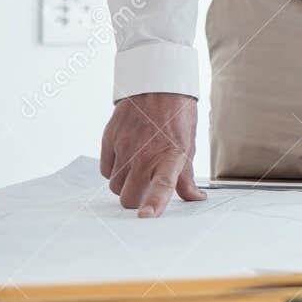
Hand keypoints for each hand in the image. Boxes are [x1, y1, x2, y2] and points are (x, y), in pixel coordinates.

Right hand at [100, 92, 207, 217]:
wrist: (158, 85)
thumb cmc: (177, 116)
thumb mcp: (188, 145)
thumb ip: (186, 177)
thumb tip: (196, 198)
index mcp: (170, 156)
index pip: (163, 186)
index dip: (154, 203)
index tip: (145, 217)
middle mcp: (145, 154)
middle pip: (128, 197)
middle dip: (135, 200)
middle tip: (144, 191)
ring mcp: (125, 147)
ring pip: (115, 185)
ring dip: (125, 184)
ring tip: (137, 169)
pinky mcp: (110, 139)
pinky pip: (106, 169)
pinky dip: (114, 170)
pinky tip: (125, 158)